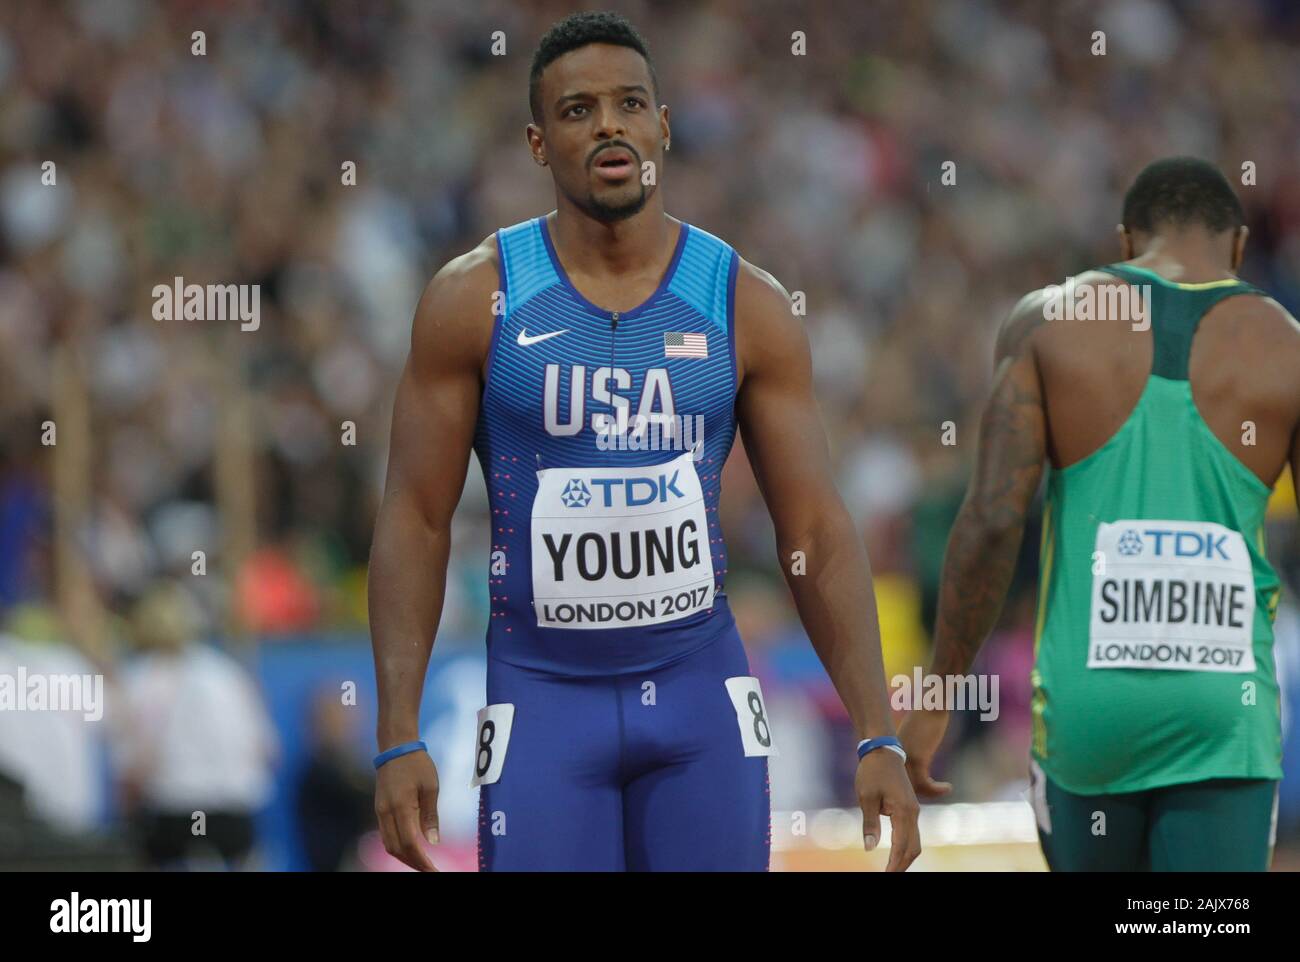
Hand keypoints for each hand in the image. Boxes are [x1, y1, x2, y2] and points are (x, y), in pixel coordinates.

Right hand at [374, 750, 440, 871]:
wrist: (395, 747)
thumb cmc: (417, 764)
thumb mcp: (430, 787)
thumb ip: (430, 816)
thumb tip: (433, 842)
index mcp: (400, 807)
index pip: (409, 843)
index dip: (421, 860)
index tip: (433, 869)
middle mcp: (385, 812)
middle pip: (395, 849)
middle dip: (413, 863)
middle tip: (430, 869)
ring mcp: (380, 811)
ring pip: (388, 844)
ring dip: (404, 857)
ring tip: (422, 863)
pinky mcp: (380, 809)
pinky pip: (386, 835)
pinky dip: (398, 846)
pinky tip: (411, 848)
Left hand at [855, 749, 920, 871]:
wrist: (882, 750)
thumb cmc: (872, 772)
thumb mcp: (866, 797)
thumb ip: (870, 824)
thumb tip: (870, 848)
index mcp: (904, 811)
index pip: (902, 847)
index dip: (894, 864)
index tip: (886, 875)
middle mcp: (913, 813)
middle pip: (913, 848)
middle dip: (902, 865)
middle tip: (888, 875)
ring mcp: (913, 810)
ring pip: (914, 842)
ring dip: (904, 858)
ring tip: (891, 869)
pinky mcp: (909, 808)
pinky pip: (911, 833)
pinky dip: (905, 847)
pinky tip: (895, 854)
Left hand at [898, 709, 953, 798]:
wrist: (932, 703)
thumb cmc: (928, 718)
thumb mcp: (918, 737)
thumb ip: (916, 751)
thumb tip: (920, 766)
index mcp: (895, 752)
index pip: (897, 778)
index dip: (910, 788)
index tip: (926, 790)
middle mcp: (897, 756)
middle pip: (903, 785)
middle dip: (918, 794)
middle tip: (935, 792)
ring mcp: (906, 757)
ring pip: (912, 787)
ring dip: (930, 793)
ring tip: (944, 789)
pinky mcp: (918, 757)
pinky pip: (923, 783)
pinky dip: (936, 790)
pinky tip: (948, 787)